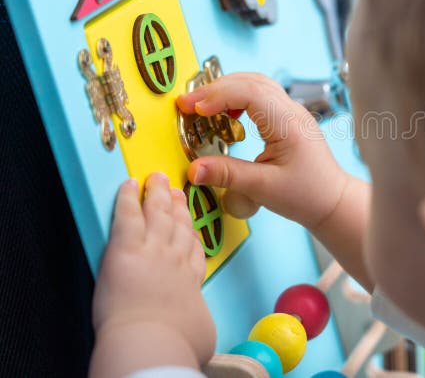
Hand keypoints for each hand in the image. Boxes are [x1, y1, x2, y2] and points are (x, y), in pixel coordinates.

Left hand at [90, 174, 214, 376]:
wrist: (152, 342)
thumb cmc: (175, 344)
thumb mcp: (197, 334)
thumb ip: (194, 321)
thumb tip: (195, 326)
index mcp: (190, 280)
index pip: (193, 248)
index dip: (191, 231)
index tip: (190, 222)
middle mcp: (174, 259)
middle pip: (179, 224)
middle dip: (178, 205)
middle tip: (177, 191)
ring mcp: (153, 250)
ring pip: (157, 213)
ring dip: (157, 194)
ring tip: (158, 180)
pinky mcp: (126, 248)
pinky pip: (128, 214)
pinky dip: (128, 197)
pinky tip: (129, 185)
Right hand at [176, 73, 350, 229]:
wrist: (333, 201)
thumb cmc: (307, 195)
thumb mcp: (263, 188)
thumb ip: (227, 175)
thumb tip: (193, 168)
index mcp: (289, 124)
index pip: (251, 92)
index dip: (219, 95)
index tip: (193, 108)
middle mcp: (292, 112)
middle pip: (251, 81)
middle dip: (215, 88)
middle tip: (186, 103)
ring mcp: (292, 112)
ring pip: (257, 84)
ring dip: (227, 88)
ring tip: (201, 104)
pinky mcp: (288, 119)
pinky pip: (261, 95)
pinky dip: (239, 96)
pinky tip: (226, 112)